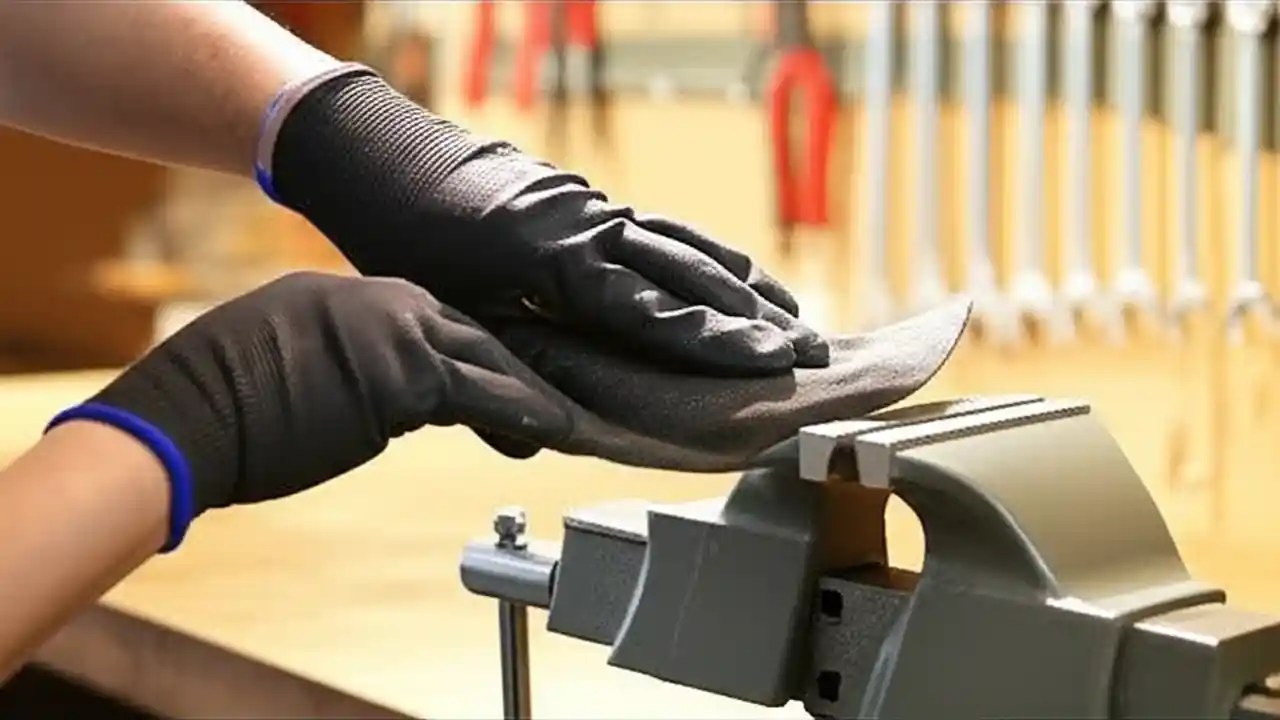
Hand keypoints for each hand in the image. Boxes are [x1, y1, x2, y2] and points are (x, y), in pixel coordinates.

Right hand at [53, 272, 571, 528]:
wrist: (188, 414)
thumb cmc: (216, 399)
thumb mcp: (281, 357)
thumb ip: (336, 362)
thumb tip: (369, 397)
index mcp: (348, 293)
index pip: (434, 321)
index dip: (475, 353)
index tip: (505, 374)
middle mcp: (380, 301)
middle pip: (471, 333)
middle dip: (517, 367)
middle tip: (559, 394)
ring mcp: (396, 335)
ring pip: (487, 361)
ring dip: (536, 393)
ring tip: (577, 419)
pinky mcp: (405, 381)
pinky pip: (485, 398)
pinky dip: (529, 414)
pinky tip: (561, 429)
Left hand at [268, 72, 829, 375]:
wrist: (380, 158)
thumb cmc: (405, 239)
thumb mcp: (442, 314)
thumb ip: (490, 378)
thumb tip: (530, 440)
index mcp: (552, 254)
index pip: (649, 305)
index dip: (712, 335)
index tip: (769, 354)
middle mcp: (585, 224)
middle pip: (685, 270)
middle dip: (751, 312)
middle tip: (810, 348)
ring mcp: (590, 206)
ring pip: (682, 244)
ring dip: (741, 283)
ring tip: (793, 316)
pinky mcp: (588, 200)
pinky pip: (660, 229)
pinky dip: (704, 254)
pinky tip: (733, 275)